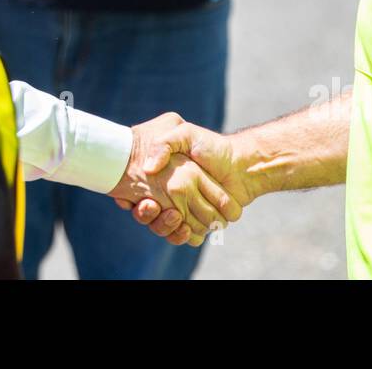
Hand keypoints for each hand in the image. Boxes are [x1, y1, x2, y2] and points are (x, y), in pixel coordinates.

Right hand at [108, 112, 241, 246]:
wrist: (242, 164)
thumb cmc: (212, 146)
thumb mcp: (185, 133)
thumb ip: (165, 143)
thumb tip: (148, 168)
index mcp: (163, 178)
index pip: (137, 194)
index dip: (131, 200)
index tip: (130, 198)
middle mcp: (171, 196)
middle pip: (148, 215)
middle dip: (146, 214)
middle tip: (150, 205)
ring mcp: (185, 212)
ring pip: (164, 228)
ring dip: (165, 226)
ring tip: (173, 216)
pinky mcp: (199, 225)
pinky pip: (184, 237)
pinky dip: (182, 235)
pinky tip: (185, 228)